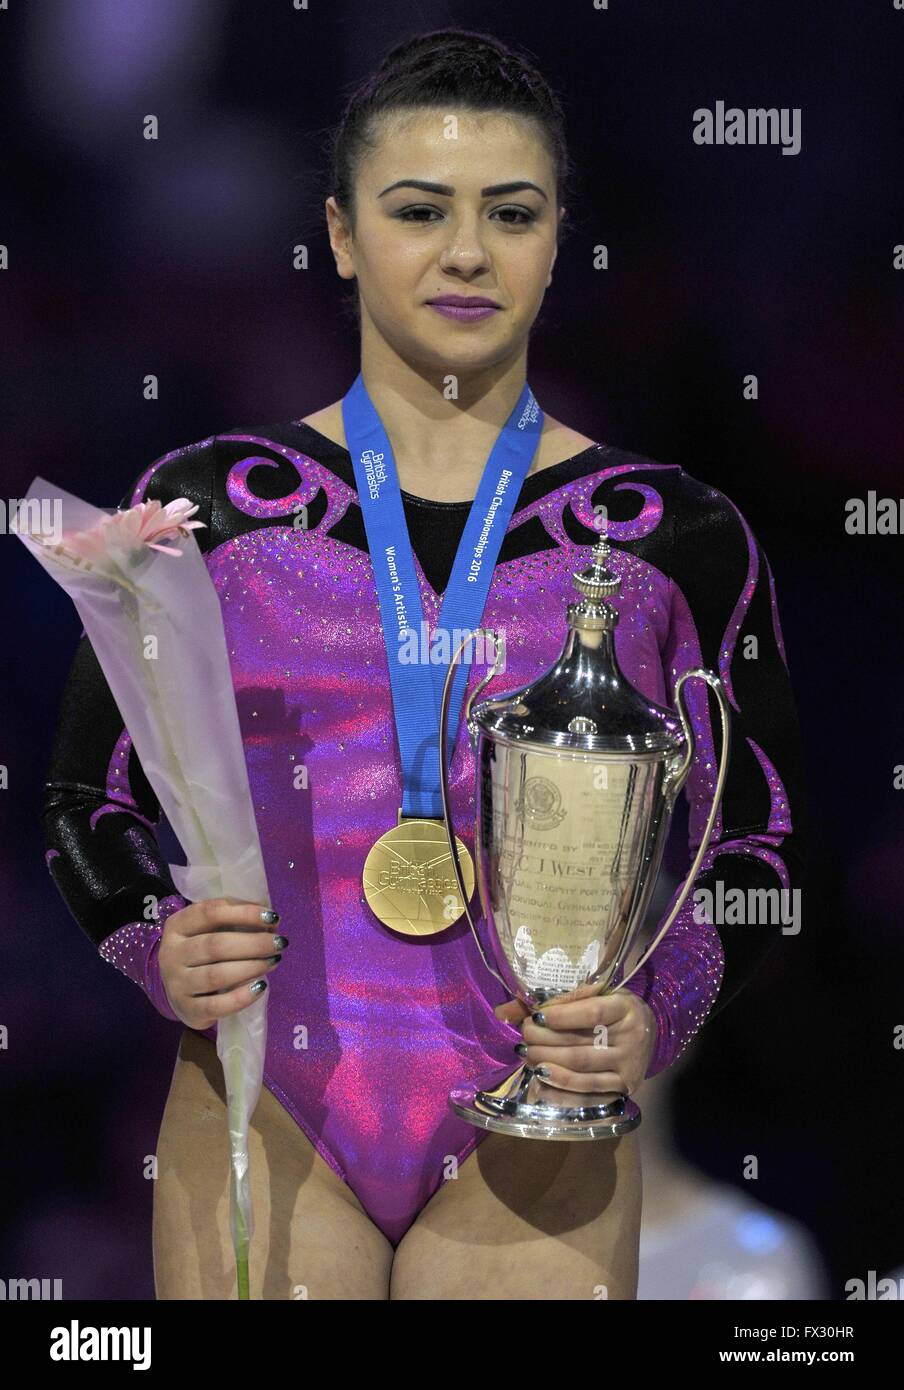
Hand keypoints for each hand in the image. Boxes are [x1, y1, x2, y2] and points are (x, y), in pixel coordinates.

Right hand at [158, 897, 285, 1029]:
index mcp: (177, 926)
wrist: (181, 991)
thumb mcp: (209, 929)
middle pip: (215, 945)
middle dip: (254, 943)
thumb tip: (270, 921)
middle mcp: (171, 954)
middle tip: (280, 943)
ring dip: (252, 967)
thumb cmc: (203, 952)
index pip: (210, 913)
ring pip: (217, 975)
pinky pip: (217, 1006)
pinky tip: (261, 987)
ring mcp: (176, 985)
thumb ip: (235, 919)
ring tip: (274, 961)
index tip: (272, 917)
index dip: (244, 913)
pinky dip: (242, 997)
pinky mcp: (188, 1010)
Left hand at [494, 983, 656, 1095]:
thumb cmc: (612, 1008)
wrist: (650, 1031)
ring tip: (527, 1053)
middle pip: (580, 1042)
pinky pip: (588, 1088)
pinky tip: (541, 1075)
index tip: (536, 1016)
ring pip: (580, 1065)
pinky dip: (561, 1084)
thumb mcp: (593, 994)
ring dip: (546, 1060)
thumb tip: (502, 1012)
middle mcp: (631, 1036)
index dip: (561, 1015)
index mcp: (625, 1007)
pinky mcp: (625, 1086)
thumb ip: (552, 999)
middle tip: (524, 1035)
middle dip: (544, 1040)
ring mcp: (628, 1064)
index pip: (592, 1012)